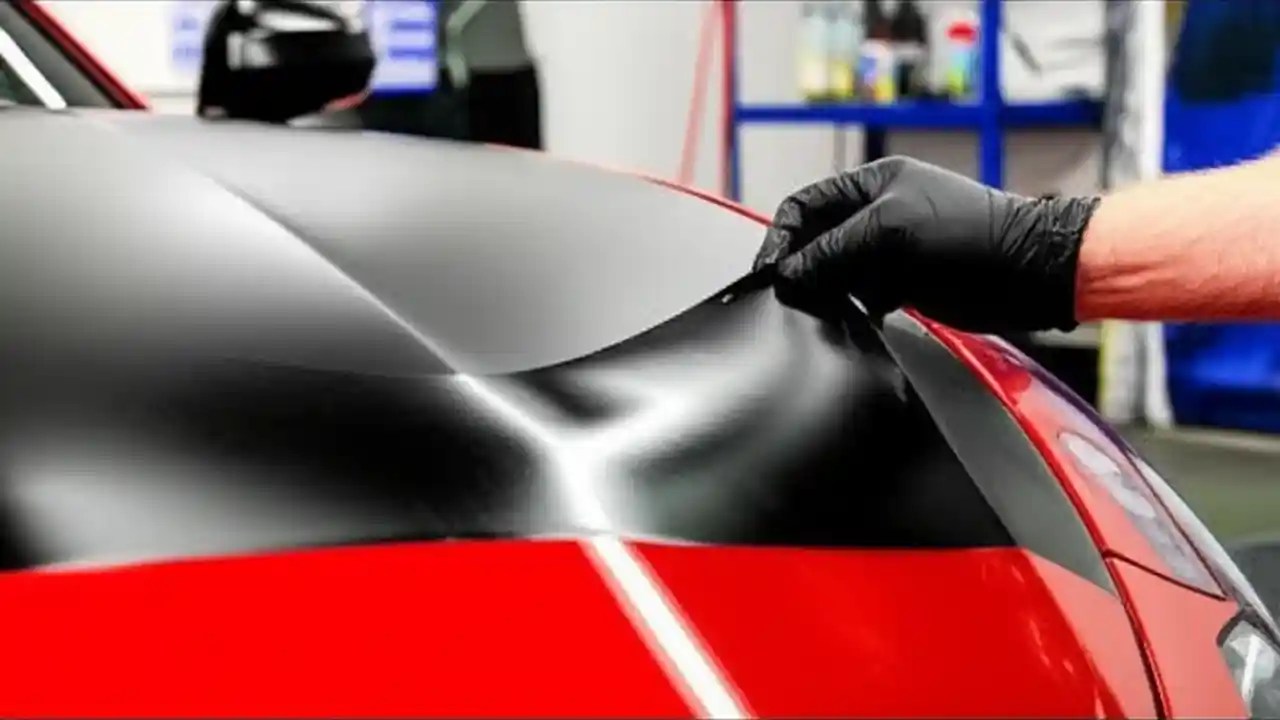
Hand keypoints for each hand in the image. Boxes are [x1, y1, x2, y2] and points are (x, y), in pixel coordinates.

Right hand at [754, 156, 1100, 332]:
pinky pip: (863, 294)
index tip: (770, 271)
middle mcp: (879, 213)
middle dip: (803, 266)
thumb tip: (789, 272)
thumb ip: (834, 251)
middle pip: (818, 239)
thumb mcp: (891, 232)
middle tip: (791, 294)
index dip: (782, 236)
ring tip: (825, 307)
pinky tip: (862, 315)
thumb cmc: (972, 236)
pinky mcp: (906, 282)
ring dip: (829, 289)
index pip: (806, 205)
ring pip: (838, 270)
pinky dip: (856, 306)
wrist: (1029, 272)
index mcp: (874, 184)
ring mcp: (892, 249)